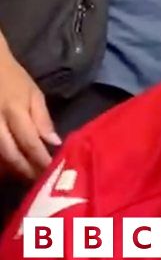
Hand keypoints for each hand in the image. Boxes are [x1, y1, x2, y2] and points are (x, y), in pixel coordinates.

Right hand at [0, 51, 57, 178]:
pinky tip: (7, 168)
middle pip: (10, 153)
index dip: (40, 159)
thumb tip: (54, 143)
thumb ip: (42, 119)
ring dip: (10, 169)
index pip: (29, 141)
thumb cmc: (12, 78)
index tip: (51, 171)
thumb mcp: (33, 93)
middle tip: (38, 181)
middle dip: (25, 170)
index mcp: (14, 109)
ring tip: (25, 177)